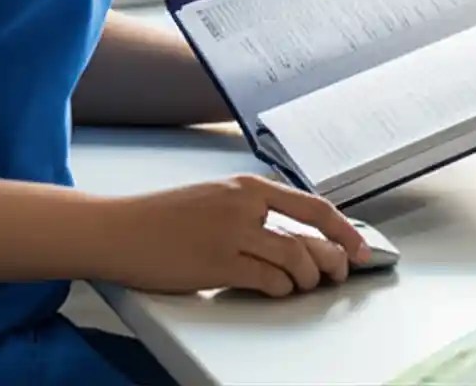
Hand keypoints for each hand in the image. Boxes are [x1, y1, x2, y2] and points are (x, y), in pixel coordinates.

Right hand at [98, 175, 369, 296]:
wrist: (117, 229)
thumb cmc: (163, 218)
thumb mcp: (215, 199)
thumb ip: (254, 212)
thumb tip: (298, 237)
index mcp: (248, 187)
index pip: (313, 206)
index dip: (344, 230)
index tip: (359, 247)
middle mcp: (245, 206)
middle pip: (311, 235)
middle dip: (333, 260)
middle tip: (337, 275)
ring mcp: (231, 234)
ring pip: (295, 260)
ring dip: (306, 278)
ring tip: (301, 285)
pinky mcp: (216, 263)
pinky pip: (268, 280)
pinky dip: (280, 288)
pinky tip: (275, 289)